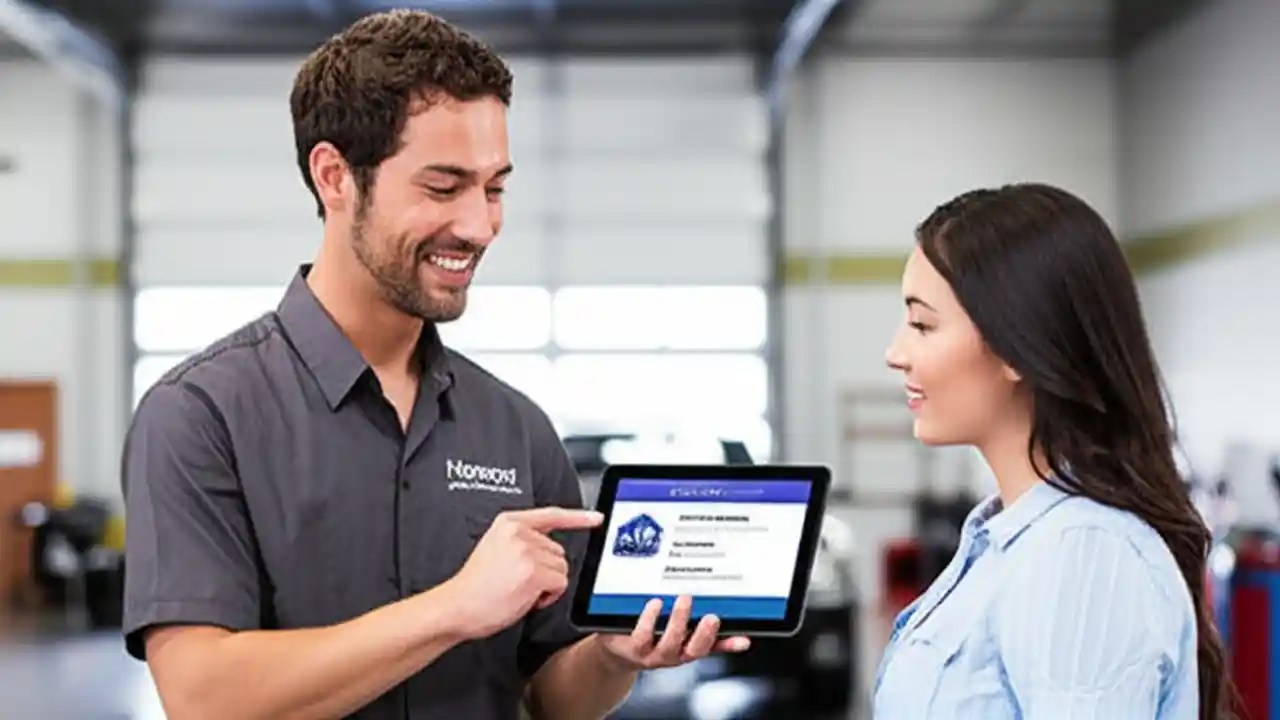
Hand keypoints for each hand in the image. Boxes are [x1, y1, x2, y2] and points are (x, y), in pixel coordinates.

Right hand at [442, 507, 601, 640]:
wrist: (457, 606)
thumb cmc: (476, 586)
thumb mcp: (496, 548)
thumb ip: (522, 541)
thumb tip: (550, 550)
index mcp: (509, 522)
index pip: (551, 515)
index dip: (577, 517)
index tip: (596, 518)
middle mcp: (519, 533)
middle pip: (559, 551)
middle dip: (547, 571)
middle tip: (520, 582)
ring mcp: (527, 552)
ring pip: (562, 569)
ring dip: (547, 585)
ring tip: (520, 590)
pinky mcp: (533, 573)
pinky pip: (560, 584)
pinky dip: (549, 596)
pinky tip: (527, 598)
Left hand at [595, 595, 750, 670]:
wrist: (616, 653)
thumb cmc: (652, 639)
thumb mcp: (680, 638)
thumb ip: (708, 636)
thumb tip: (741, 635)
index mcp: (685, 650)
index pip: (711, 649)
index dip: (727, 646)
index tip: (742, 638)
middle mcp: (671, 655)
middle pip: (692, 651)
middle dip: (704, 635)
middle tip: (712, 616)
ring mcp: (651, 653)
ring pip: (668, 643)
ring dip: (679, 622)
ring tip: (685, 601)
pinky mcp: (631, 647)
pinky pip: (642, 635)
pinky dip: (650, 619)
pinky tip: (655, 603)